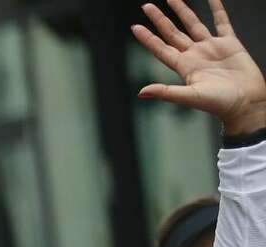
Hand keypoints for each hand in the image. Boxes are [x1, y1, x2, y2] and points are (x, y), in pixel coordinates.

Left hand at [135, 1, 265, 134]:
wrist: (246, 102)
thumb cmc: (218, 103)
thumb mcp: (189, 97)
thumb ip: (166, 92)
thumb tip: (141, 92)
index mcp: (184, 67)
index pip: (161, 49)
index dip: (148, 38)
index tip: (135, 26)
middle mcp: (194, 55)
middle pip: (173, 33)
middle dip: (160, 20)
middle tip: (146, 6)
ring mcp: (211, 48)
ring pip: (193, 24)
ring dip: (183, 11)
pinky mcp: (230, 43)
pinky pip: (221, 21)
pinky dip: (217, 9)